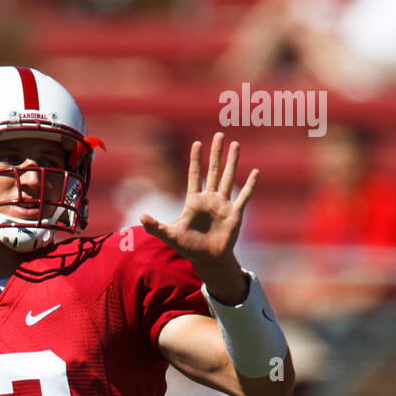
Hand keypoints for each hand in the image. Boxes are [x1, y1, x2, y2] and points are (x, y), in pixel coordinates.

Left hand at [141, 132, 257, 303]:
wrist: (208, 260)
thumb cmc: (188, 247)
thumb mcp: (170, 235)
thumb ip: (155, 226)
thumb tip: (140, 217)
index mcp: (194, 201)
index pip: (194, 175)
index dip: (195, 159)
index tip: (197, 143)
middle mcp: (210, 199)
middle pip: (213, 171)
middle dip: (216, 153)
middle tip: (219, 135)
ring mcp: (223, 205)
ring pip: (228, 178)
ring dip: (232, 161)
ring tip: (235, 144)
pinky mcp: (234, 214)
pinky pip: (244, 196)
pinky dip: (250, 185)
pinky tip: (255, 172)